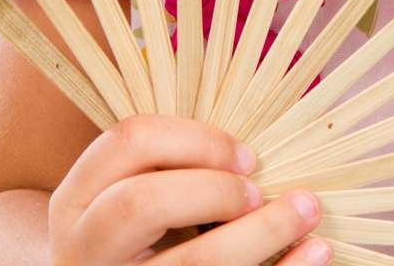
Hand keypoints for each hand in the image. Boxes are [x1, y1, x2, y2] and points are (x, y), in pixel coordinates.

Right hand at [47, 114, 330, 265]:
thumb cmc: (130, 230)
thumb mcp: (125, 189)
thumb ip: (166, 163)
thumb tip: (258, 144)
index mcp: (78, 197)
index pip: (129, 141)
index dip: (196, 140)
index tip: (248, 154)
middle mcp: (86, 245)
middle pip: (143, 204)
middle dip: (215, 189)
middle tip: (260, 190)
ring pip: (188, 264)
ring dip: (261, 234)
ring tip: (306, 211)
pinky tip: (315, 253)